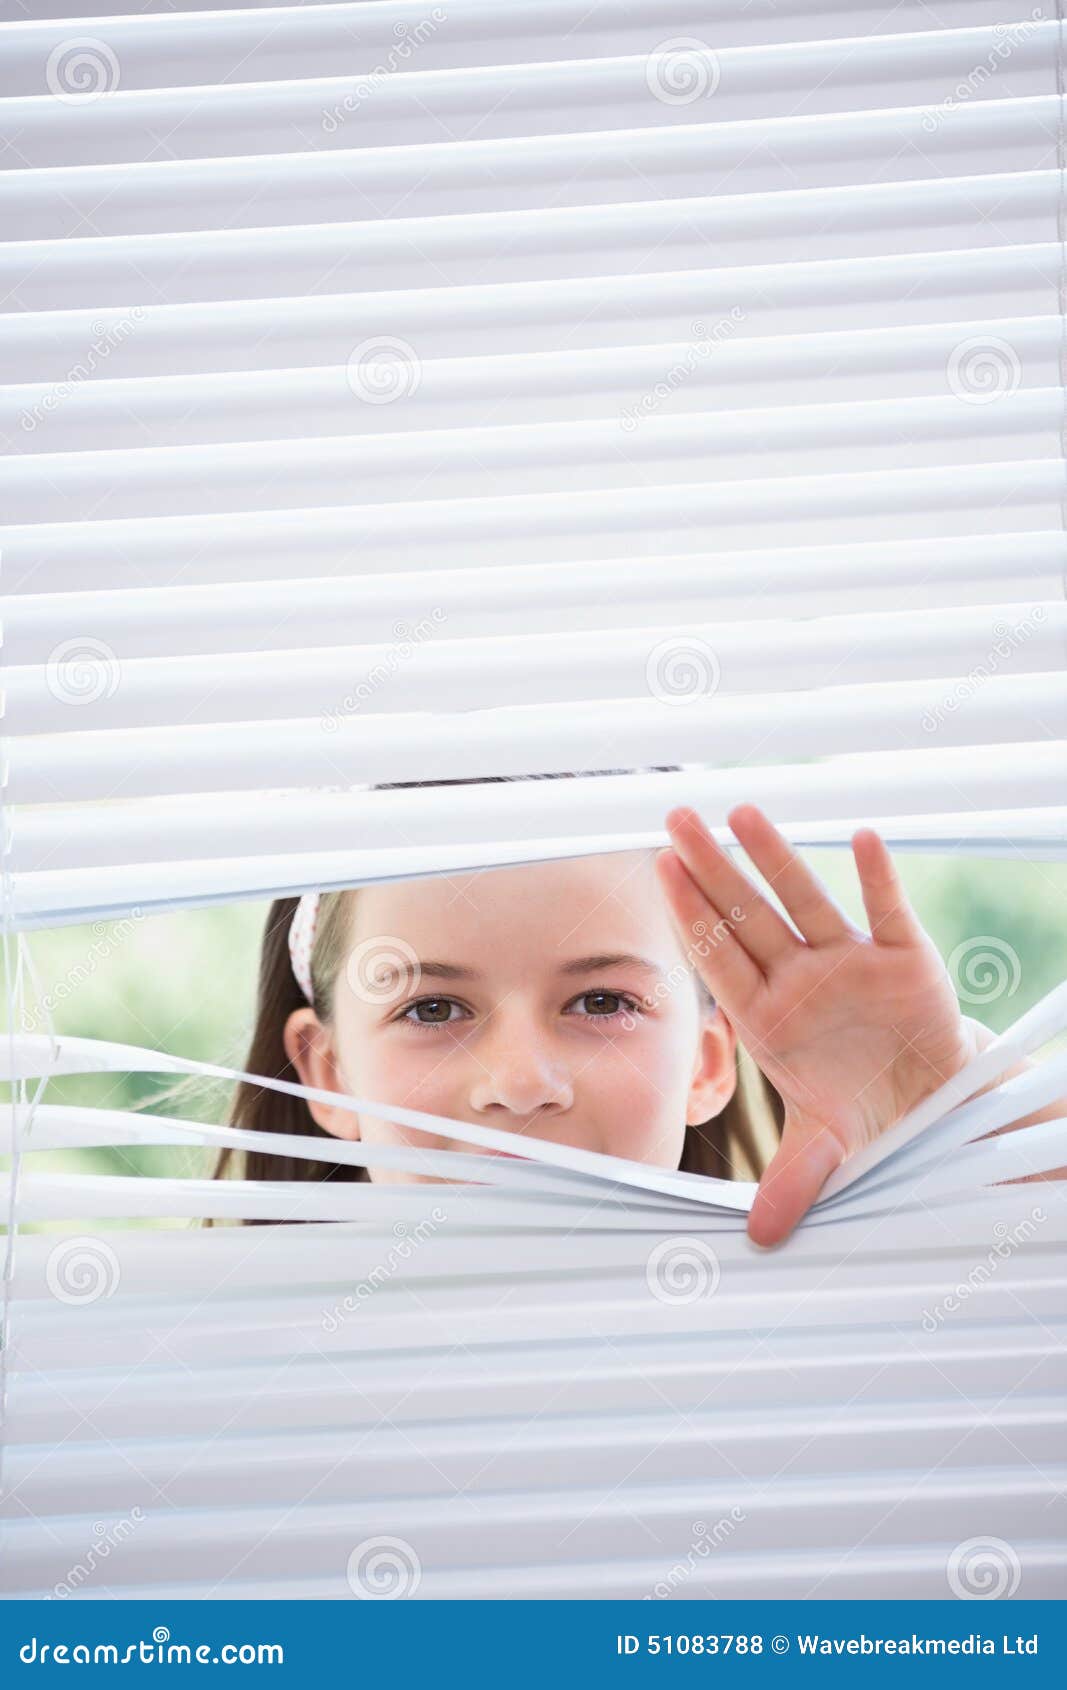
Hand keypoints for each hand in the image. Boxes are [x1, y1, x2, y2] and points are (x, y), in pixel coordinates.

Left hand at [655, 803, 982, 1245]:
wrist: (930, 1106)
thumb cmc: (863, 1113)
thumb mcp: (826, 1151)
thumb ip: (793, 1184)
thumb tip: (761, 1237)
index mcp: (769, 1017)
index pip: (718, 958)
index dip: (690, 916)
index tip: (658, 872)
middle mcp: (801, 979)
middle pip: (747, 916)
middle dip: (712, 870)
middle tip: (675, 819)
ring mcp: (849, 964)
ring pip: (805, 901)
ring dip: (777, 858)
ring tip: (743, 812)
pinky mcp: (904, 960)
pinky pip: (888, 913)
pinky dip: (877, 880)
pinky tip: (861, 841)